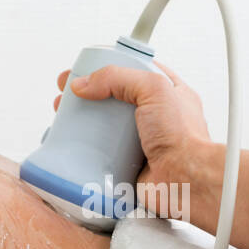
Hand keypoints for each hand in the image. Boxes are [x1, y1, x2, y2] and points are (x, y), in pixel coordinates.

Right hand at [53, 61, 211, 215]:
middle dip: (86, 97)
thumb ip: (119, 77)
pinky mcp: (128, 165)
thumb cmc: (183, 138)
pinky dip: (86, 152)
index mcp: (165, 93)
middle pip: (112, 100)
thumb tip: (85, 84)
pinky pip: (102, 156)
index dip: (106, 68)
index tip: (84, 69)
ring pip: (104, 129)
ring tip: (62, 121)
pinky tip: (73, 147)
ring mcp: (140, 142)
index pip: (131, 71)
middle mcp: (153, 117)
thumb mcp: (155, 88)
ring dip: (82, 125)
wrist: (186, 180)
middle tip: (66, 96)